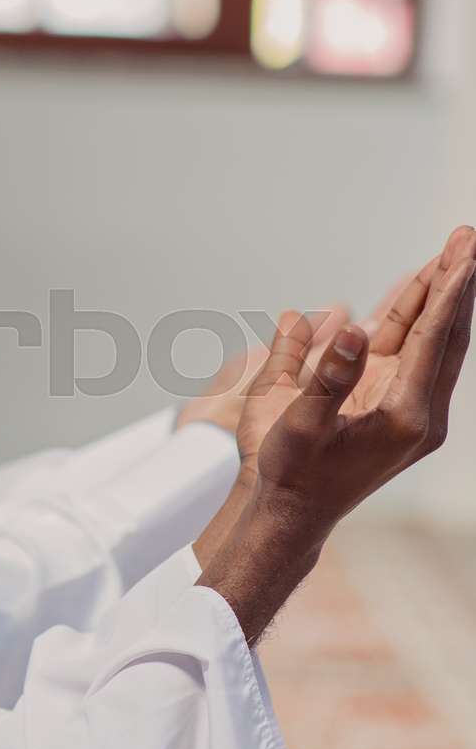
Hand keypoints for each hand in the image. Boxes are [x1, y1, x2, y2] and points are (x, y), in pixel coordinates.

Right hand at [198, 228, 474, 645]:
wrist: (290, 513)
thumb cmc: (290, 471)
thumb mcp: (298, 422)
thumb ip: (326, 374)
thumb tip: (350, 326)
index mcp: (404, 416)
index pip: (432, 339)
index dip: (448, 291)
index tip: (463, 251)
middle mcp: (418, 413)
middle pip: (445, 334)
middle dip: (455, 283)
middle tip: (465, 235)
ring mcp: (410, 410)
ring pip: (431, 340)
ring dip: (438, 296)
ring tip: (451, 251)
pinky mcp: (395, 408)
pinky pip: (412, 352)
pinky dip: (415, 317)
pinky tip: (417, 289)